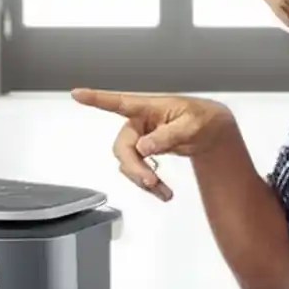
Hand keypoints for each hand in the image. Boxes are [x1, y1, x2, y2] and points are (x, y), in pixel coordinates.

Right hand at [71, 89, 236, 201]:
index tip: (77, 94)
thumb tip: (144, 148)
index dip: (96, 99)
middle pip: (123, 147)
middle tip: (151, 182)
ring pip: (129, 164)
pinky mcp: (145, 155)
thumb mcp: (190, 125)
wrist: (211, 132)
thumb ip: (167, 136)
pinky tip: (163, 193)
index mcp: (147, 108)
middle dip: (134, 167)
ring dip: (143, 180)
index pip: (118, 102)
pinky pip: (139, 172)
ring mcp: (140, 140)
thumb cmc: (201, 118)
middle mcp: (138, 123)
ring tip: (164, 192)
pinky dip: (149, 185)